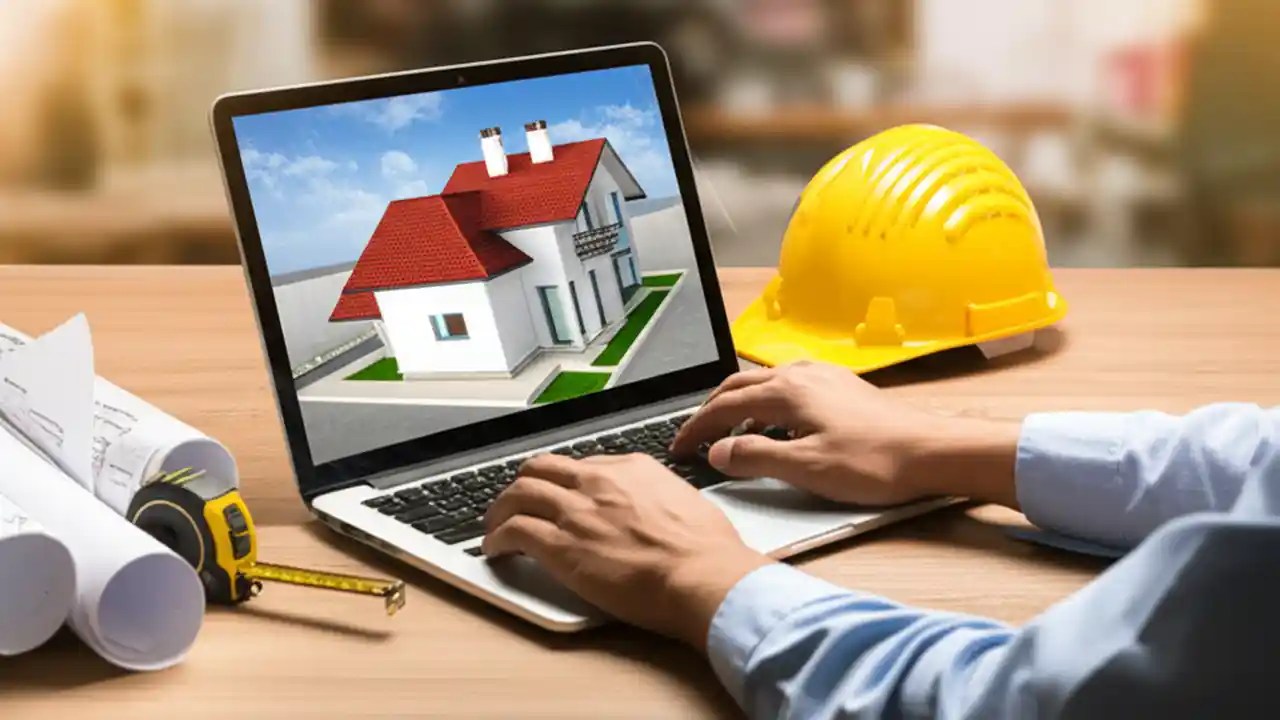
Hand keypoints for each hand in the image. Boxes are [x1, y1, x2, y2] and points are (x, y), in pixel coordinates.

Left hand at [482, 453, 772, 646]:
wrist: (702, 575)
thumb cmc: (706, 550)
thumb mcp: (687, 502)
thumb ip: (660, 499)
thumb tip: (658, 509)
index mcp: (632, 468)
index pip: (583, 465)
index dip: (565, 481)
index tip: (561, 495)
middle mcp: (598, 482)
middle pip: (542, 468)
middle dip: (525, 483)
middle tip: (518, 500)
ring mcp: (576, 511)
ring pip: (519, 494)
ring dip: (501, 509)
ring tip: (496, 525)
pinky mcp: (560, 545)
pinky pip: (514, 531)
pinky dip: (497, 538)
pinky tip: (495, 550)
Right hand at [671, 362, 1020, 507]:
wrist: (933, 452)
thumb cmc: (874, 463)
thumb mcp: (806, 468)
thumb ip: (755, 457)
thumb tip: (717, 453)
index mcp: (787, 391)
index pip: (724, 405)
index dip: (696, 428)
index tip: (678, 448)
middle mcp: (801, 374)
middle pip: (739, 386)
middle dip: (711, 411)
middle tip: (694, 437)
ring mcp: (823, 377)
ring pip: (764, 383)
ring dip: (738, 404)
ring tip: (728, 430)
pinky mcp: (842, 387)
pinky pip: (788, 386)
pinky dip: (766, 402)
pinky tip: (775, 423)